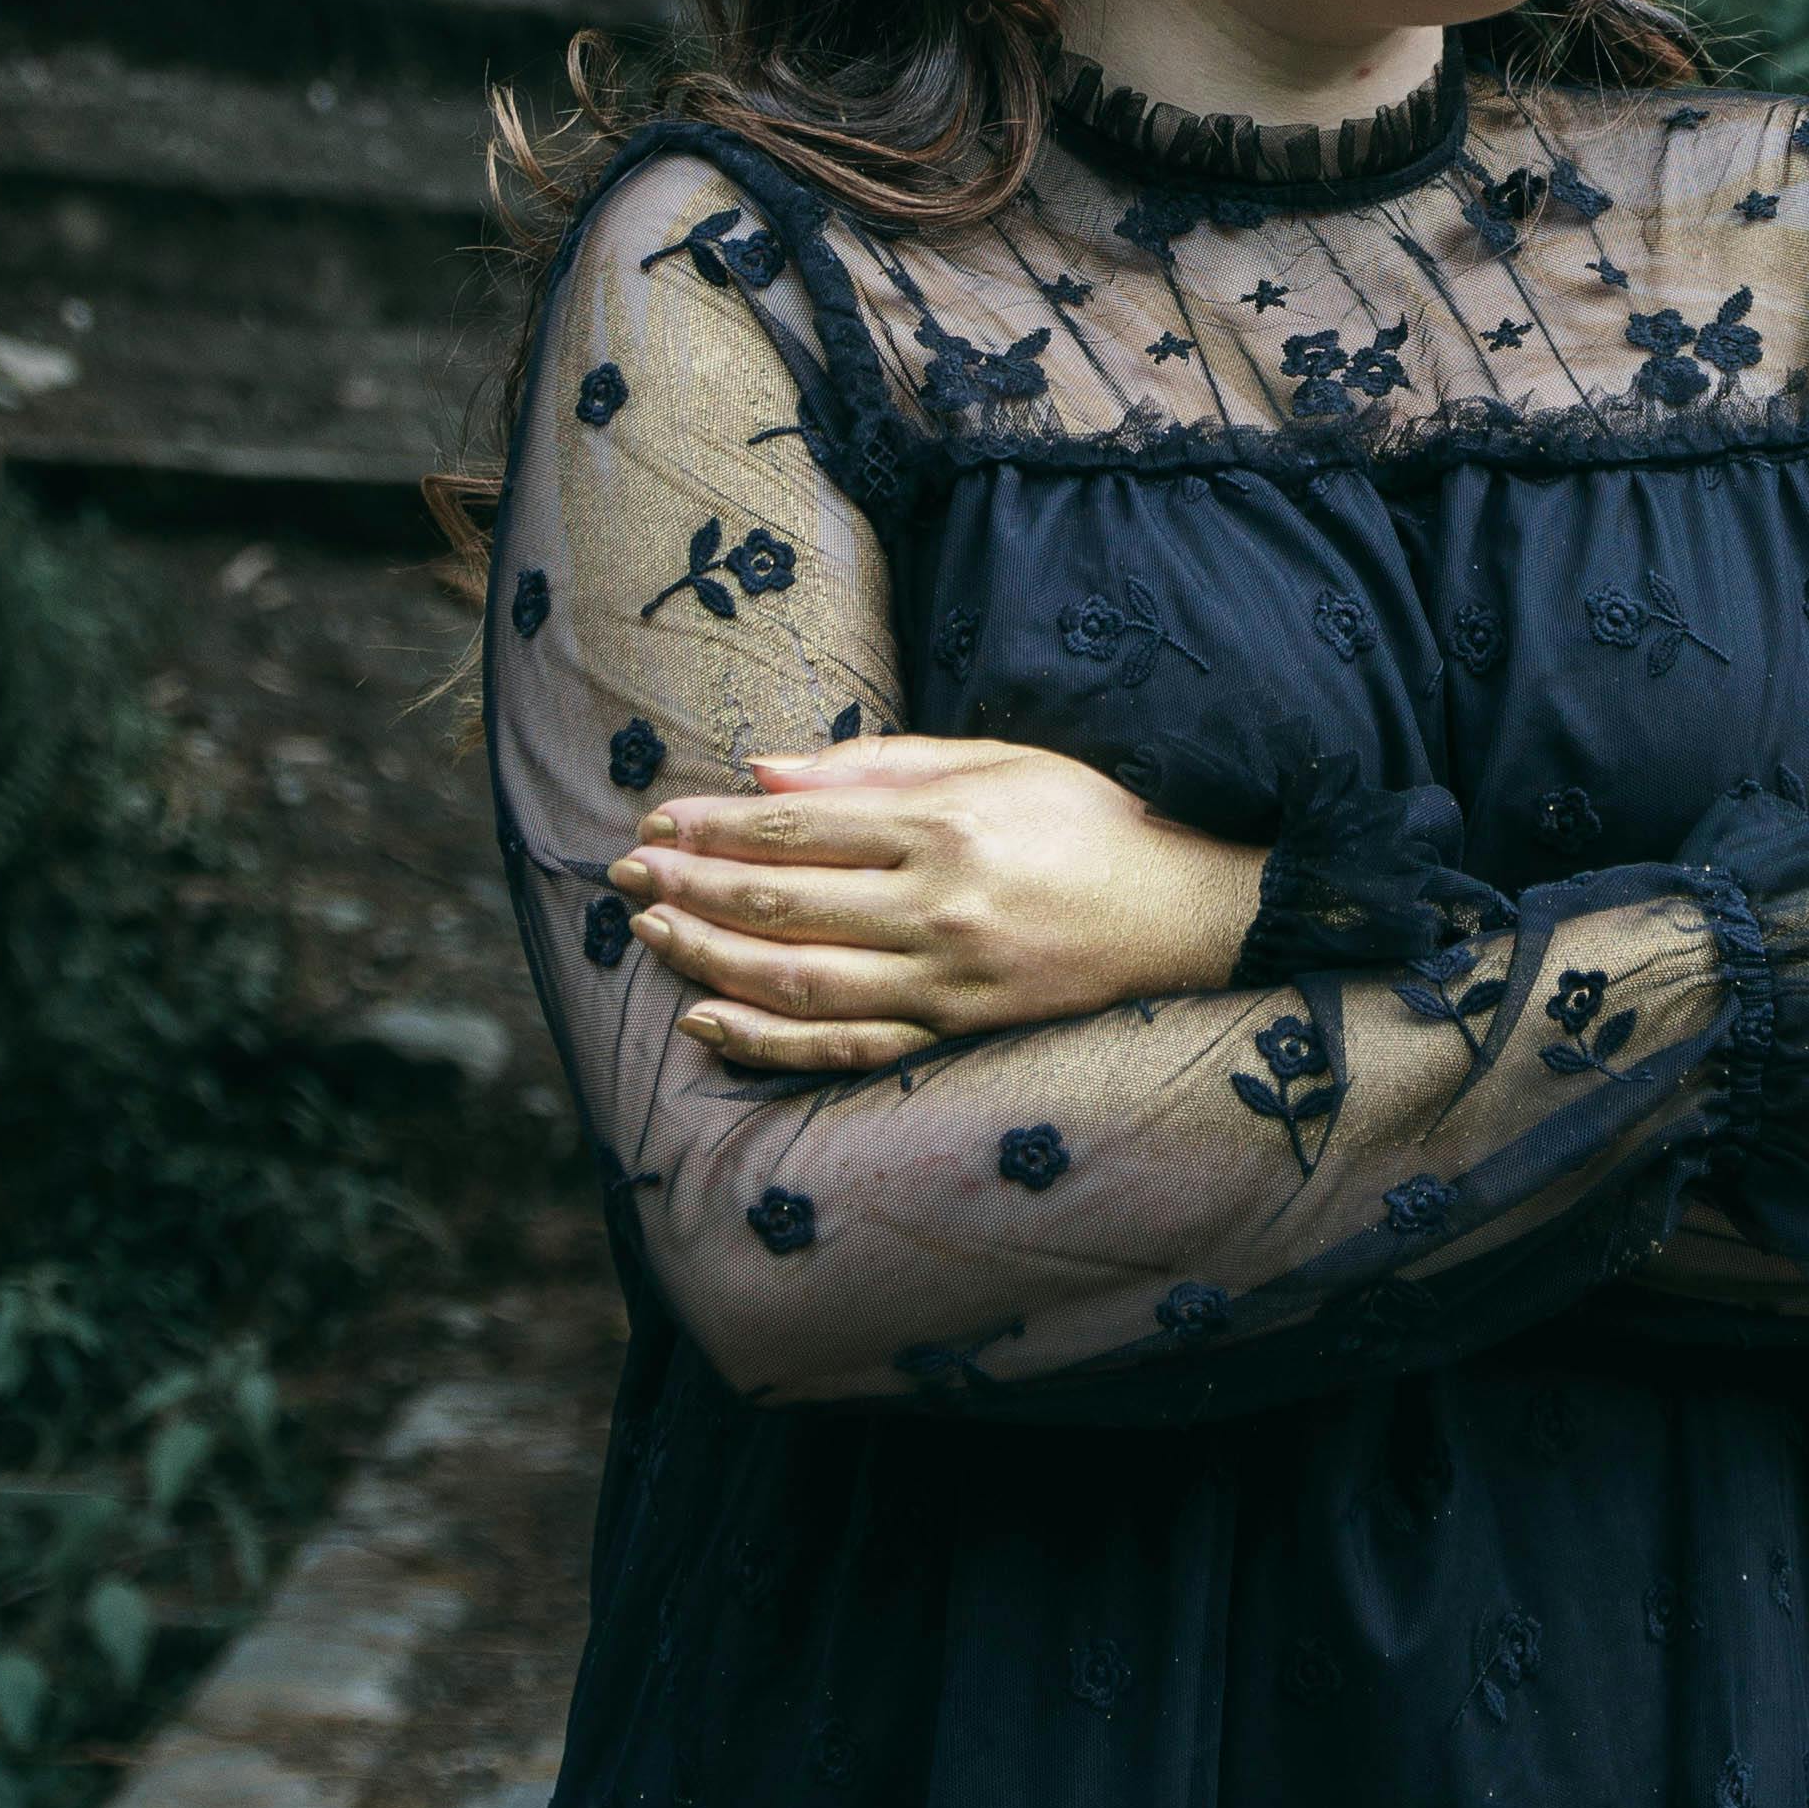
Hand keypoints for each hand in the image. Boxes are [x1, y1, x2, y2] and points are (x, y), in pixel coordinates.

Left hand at [611, 735, 1260, 1073]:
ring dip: (709, 958)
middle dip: (691, 885)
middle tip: (625, 876)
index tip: (655, 820)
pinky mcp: (955, 1035)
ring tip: (650, 934)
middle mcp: (937, 907)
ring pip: (798, 980)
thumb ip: (875, 763)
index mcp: (943, 825)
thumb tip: (762, 771)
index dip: (714, 825)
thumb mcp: (993, 760)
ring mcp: (945, 982)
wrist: (1183, 916)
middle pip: (783, 900)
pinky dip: (765, 1041)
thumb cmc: (1086, 821)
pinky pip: (842, 1047)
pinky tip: (706, 1020)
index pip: (798, 825)